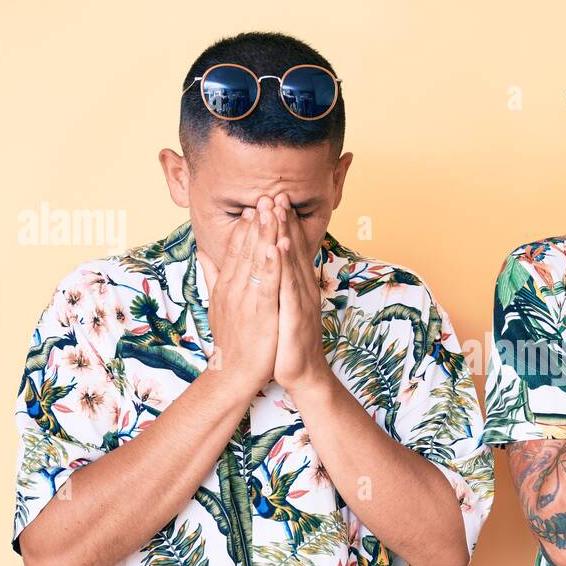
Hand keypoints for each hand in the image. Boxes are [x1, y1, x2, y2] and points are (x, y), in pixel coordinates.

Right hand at [206, 201, 281, 396]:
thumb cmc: (232, 339)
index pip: (236, 249)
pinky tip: (277, 245)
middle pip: (247, 248)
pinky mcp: (260, 312)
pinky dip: (272, 264)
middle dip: (258, 221)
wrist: (234, 373)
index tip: (253, 205)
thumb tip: (202, 253)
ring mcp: (246, 299)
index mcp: (227, 285)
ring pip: (257, 260)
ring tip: (272, 210)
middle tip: (266, 195)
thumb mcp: (217, 303)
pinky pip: (267, 284)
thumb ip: (211, 276)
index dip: (245, 226)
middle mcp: (234, 287)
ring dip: (265, 234)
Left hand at [272, 192, 327, 392]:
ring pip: (291, 261)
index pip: (287, 249)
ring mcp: (302, 301)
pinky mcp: (296, 315)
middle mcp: (303, 288)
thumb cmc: (286, 341)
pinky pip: (288, 286)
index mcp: (296, 285)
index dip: (281, 223)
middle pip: (291, 248)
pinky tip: (277, 246)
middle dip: (283, 220)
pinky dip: (283, 264)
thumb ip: (270, 285)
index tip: (272, 199)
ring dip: (284, 233)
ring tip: (276, 209)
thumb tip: (263, 268)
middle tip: (275, 192)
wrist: (302, 373)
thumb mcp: (277, 308)